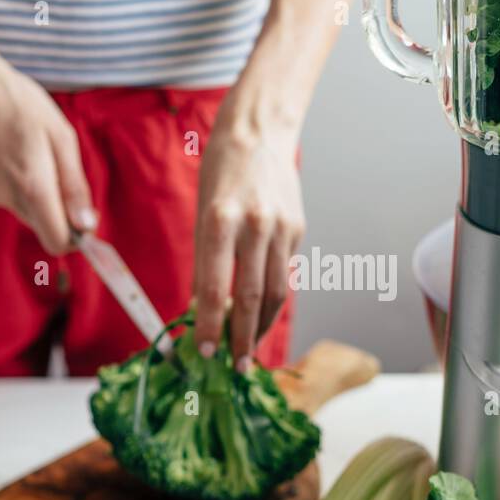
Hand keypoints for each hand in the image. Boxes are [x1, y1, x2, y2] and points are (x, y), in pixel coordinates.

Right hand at [0, 4, 95, 252]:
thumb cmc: (20, 104)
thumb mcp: (62, 138)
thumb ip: (75, 186)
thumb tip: (87, 225)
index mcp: (32, 185)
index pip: (57, 241)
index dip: (75, 236)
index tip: (84, 217)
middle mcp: (8, 197)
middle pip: (45, 226)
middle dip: (59, 208)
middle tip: (59, 167)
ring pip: (30, 212)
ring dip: (41, 194)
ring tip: (35, 153)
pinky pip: (13, 199)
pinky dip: (22, 185)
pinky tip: (16, 153)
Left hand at [193, 118, 303, 365]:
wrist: (260, 131)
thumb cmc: (221, 172)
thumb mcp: (201, 213)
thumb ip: (205, 262)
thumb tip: (203, 309)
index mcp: (221, 220)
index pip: (217, 287)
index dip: (212, 325)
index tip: (206, 352)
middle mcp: (255, 226)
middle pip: (252, 297)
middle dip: (242, 338)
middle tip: (235, 367)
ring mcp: (281, 228)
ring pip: (276, 292)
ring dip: (262, 327)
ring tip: (249, 352)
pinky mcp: (298, 229)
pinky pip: (285, 273)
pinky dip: (272, 300)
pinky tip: (261, 317)